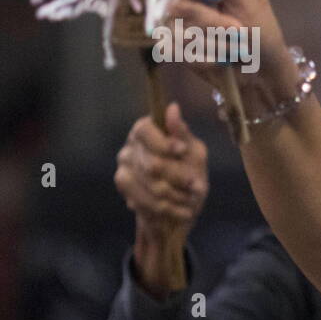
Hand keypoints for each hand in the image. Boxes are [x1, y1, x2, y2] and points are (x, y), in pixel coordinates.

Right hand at [115, 103, 207, 295]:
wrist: (180, 207)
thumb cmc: (190, 174)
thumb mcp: (195, 153)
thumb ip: (183, 134)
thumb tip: (173, 108)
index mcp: (148, 130)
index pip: (145, 130)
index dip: (163, 143)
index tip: (182, 150)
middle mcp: (131, 145)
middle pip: (153, 164)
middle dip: (180, 177)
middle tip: (196, 185)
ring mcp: (124, 166)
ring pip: (152, 185)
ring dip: (177, 195)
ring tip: (190, 199)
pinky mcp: (123, 186)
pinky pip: (146, 201)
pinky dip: (170, 208)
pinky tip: (182, 211)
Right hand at [164, 0, 300, 117]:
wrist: (263, 73)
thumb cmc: (263, 33)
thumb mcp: (252, 2)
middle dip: (210, 19)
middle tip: (236, 28)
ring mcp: (179, 22)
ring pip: (180, 29)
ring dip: (215, 40)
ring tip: (238, 46)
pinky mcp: (178, 46)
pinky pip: (183, 50)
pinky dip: (209, 57)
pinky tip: (226, 60)